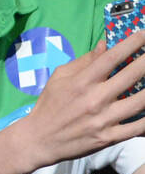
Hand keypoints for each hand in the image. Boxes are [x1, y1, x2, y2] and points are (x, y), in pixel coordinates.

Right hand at [22, 30, 144, 169]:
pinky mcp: (109, 137)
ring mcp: (104, 119)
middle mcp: (95, 99)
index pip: (111, 58)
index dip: (131, 44)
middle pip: (131, 76)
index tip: (144, 34)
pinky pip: (137, 127)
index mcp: (82, 82)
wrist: (39, 139)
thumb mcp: (59, 78)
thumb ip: (84, 61)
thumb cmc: (50, 105)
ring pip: (140, 102)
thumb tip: (105, 45)